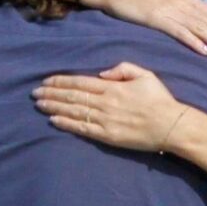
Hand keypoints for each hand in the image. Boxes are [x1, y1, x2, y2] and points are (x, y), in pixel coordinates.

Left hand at [32, 62, 189, 151]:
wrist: (171, 125)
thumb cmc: (160, 100)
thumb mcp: (145, 75)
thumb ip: (123, 69)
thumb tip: (102, 73)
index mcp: (113, 87)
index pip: (80, 82)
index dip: (61, 81)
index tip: (46, 81)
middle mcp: (105, 103)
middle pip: (72, 97)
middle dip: (52, 94)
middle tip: (35, 93)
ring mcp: (105, 121)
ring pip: (74, 112)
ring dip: (54, 107)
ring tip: (39, 104)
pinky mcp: (107, 136)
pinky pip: (82, 129)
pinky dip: (66, 124)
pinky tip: (53, 120)